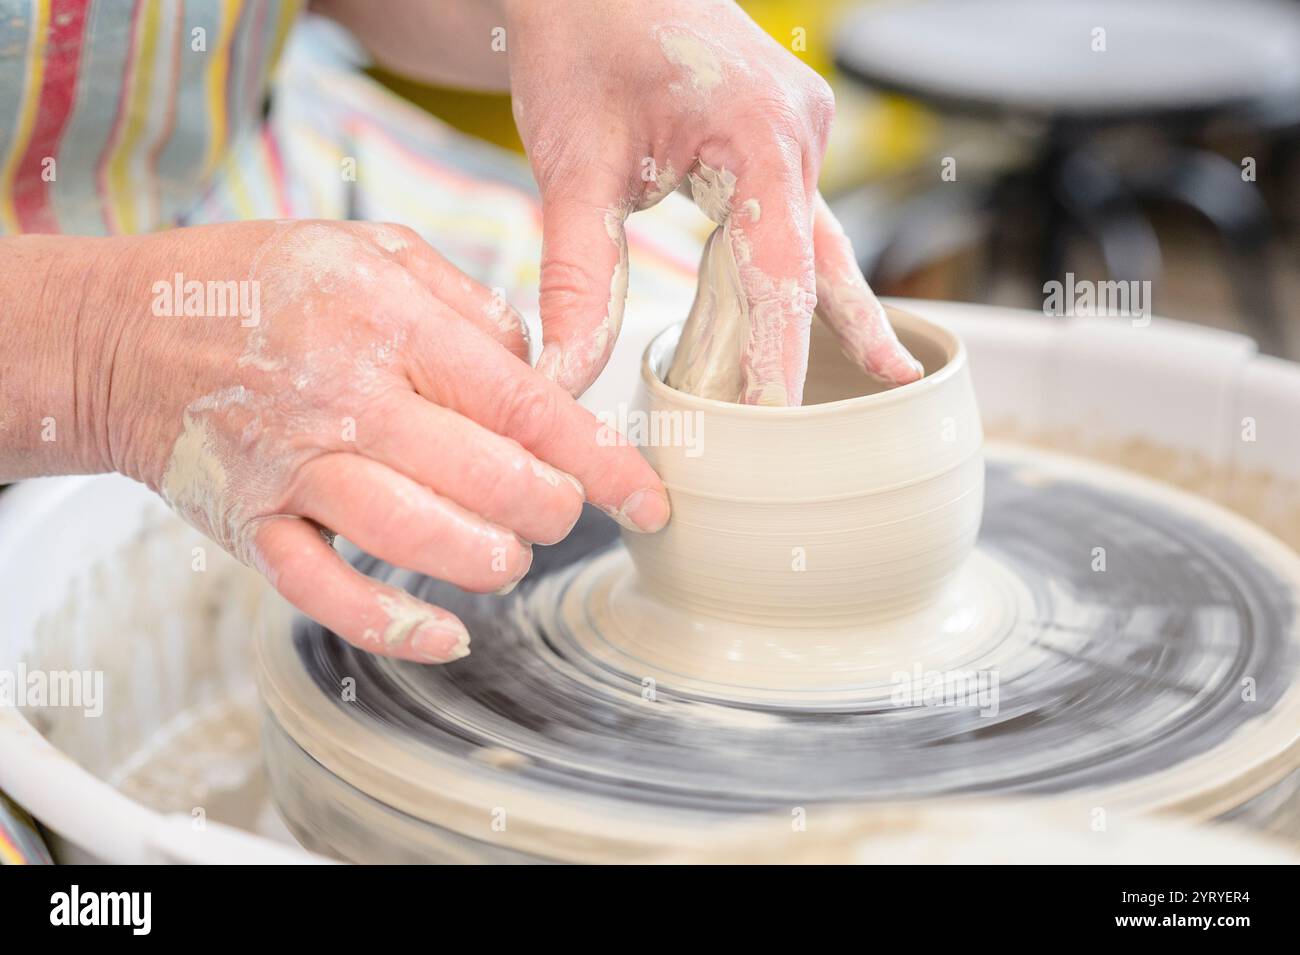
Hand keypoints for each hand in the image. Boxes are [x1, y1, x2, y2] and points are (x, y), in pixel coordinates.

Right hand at [7, 221, 668, 661]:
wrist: (122, 332)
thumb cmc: (258, 286)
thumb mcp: (370, 251)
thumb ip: (469, 307)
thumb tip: (547, 372)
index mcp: (388, 323)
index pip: (528, 406)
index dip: (604, 461)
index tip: (649, 500)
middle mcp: (348, 399)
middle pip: (495, 482)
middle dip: (555, 510)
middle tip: (558, 507)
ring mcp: (296, 471)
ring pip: (428, 542)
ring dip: (494, 560)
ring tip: (505, 548)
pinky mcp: (253, 528)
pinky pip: (334, 597)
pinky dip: (401, 626)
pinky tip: (448, 631)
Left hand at [505, 0, 921, 404]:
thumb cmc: (580, 40)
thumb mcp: (574, 164)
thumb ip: (579, 276)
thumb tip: (566, 375)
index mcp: (758, 133)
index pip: (782, 272)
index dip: (779, 356)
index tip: (778, 426)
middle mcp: (796, 131)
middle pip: (817, 263)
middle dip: (833, 338)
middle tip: (869, 409)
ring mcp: (795, 129)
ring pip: (814, 241)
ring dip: (828, 309)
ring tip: (887, 373)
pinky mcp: (776, 133)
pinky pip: (794, 216)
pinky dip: (795, 271)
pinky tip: (822, 312)